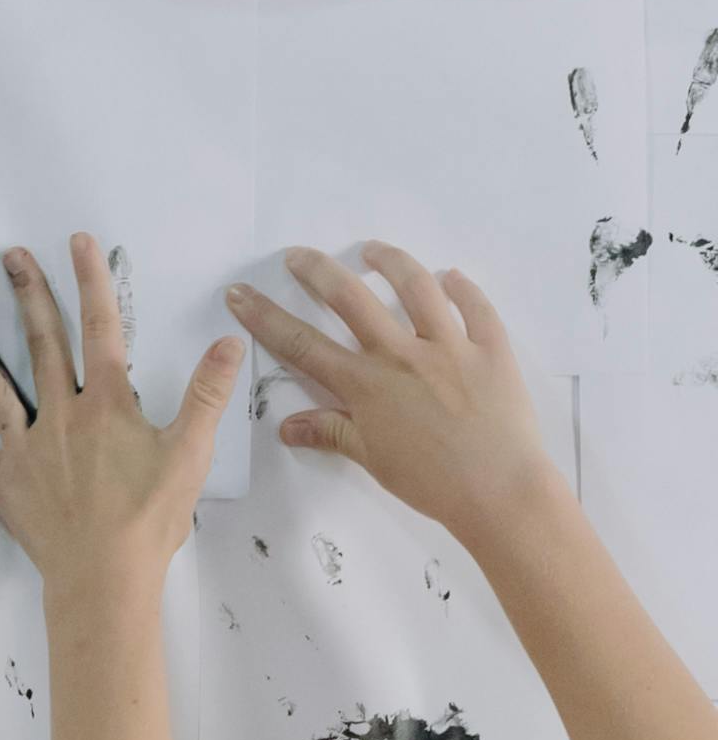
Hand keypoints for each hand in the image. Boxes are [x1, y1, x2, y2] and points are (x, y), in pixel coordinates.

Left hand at [0, 237, 235, 575]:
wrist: (106, 578)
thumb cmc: (149, 521)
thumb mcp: (191, 453)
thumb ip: (209, 393)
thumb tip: (231, 340)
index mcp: (107, 404)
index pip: (102, 328)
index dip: (91, 281)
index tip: (79, 243)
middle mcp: (61, 415)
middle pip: (44, 343)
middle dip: (30, 295)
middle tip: (12, 256)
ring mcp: (26, 448)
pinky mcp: (2, 482)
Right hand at [225, 246, 564, 550]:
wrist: (498, 490)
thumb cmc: (431, 483)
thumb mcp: (373, 460)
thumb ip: (332, 433)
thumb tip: (289, 427)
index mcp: (367, 385)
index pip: (303, 345)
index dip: (266, 318)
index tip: (241, 294)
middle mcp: (403, 355)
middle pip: (351, 299)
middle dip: (317, 271)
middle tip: (298, 255)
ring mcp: (450, 346)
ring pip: (416, 287)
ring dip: (390, 262)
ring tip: (373, 250)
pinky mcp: (490, 348)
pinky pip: (476, 307)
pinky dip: (463, 287)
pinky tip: (452, 276)